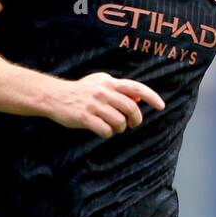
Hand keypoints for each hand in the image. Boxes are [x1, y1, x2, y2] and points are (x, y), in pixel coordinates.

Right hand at [47, 72, 164, 138]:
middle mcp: (103, 92)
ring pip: (119, 122)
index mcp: (109, 82)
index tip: (161, 106)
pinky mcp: (85, 117)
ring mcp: (94, 105)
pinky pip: (105, 131)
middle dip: (134, 120)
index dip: (151, 97)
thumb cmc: (80, 91)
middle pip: (130, 109)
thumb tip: (139, 98)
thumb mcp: (100, 83)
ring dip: (118, 128)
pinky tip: (101, 130)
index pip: (136, 88)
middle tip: (131, 124)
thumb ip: (119, 89)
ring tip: (111, 127)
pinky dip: (107, 134)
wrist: (54, 96)